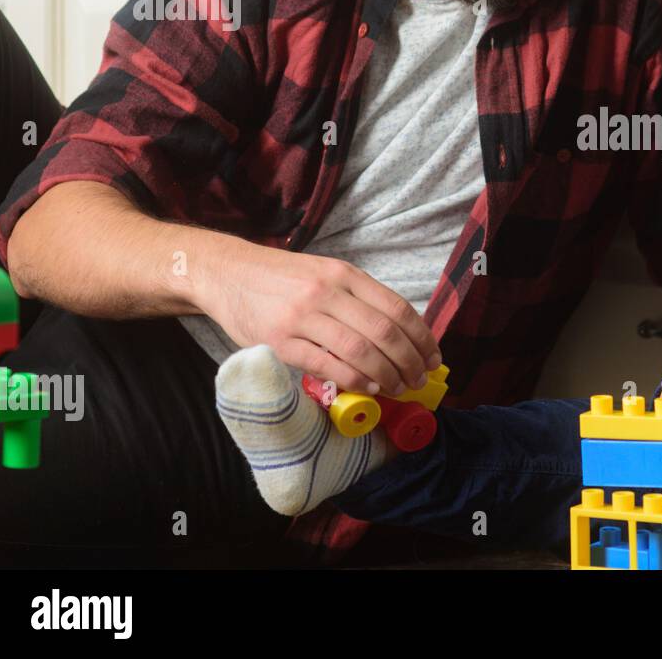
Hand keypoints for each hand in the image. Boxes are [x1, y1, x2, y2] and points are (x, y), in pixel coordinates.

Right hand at [195, 237, 439, 397]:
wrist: (227, 273)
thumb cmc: (282, 279)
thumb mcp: (325, 274)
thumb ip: (358, 298)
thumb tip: (399, 334)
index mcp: (345, 274)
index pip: (397, 308)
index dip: (421, 337)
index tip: (433, 357)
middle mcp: (327, 292)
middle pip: (384, 331)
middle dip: (409, 361)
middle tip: (418, 380)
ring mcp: (303, 316)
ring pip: (360, 350)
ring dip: (386, 375)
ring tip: (397, 388)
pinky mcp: (281, 341)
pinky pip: (326, 364)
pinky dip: (353, 380)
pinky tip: (367, 388)